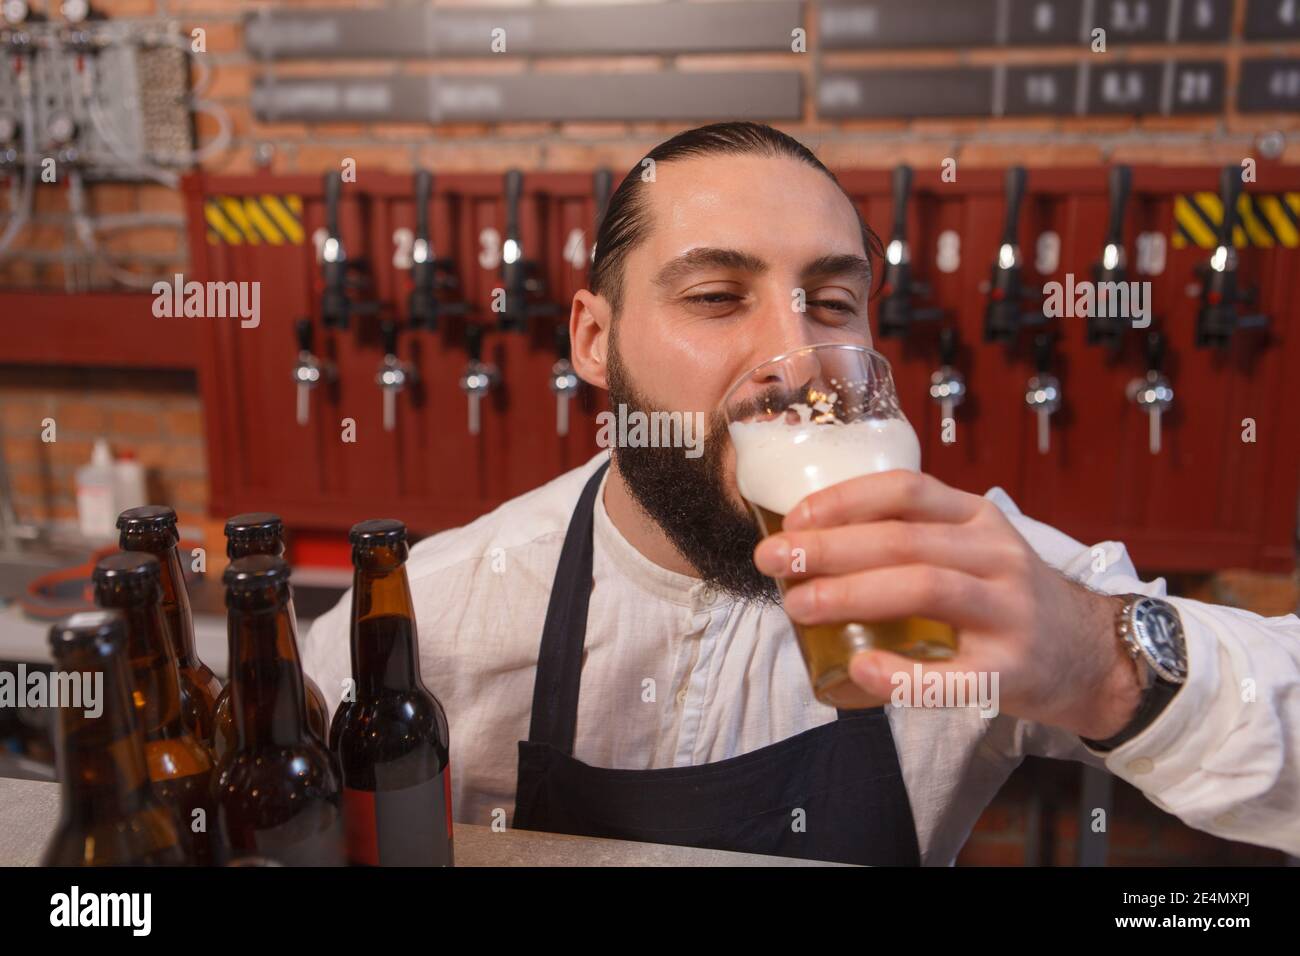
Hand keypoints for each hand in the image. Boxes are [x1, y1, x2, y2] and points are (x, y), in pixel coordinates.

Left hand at [752, 470, 1141, 739]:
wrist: (1091, 654)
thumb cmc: (1007, 598)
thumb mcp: (973, 548)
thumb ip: (915, 538)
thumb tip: (813, 542)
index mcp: (978, 519)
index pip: (906, 491)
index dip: (844, 500)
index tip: (795, 518)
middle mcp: (997, 556)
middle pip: (903, 541)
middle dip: (828, 548)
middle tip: (774, 561)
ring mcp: (1009, 612)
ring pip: (924, 588)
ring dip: (851, 595)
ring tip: (799, 606)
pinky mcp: (1013, 671)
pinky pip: (953, 675)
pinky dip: (902, 673)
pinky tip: (861, 668)